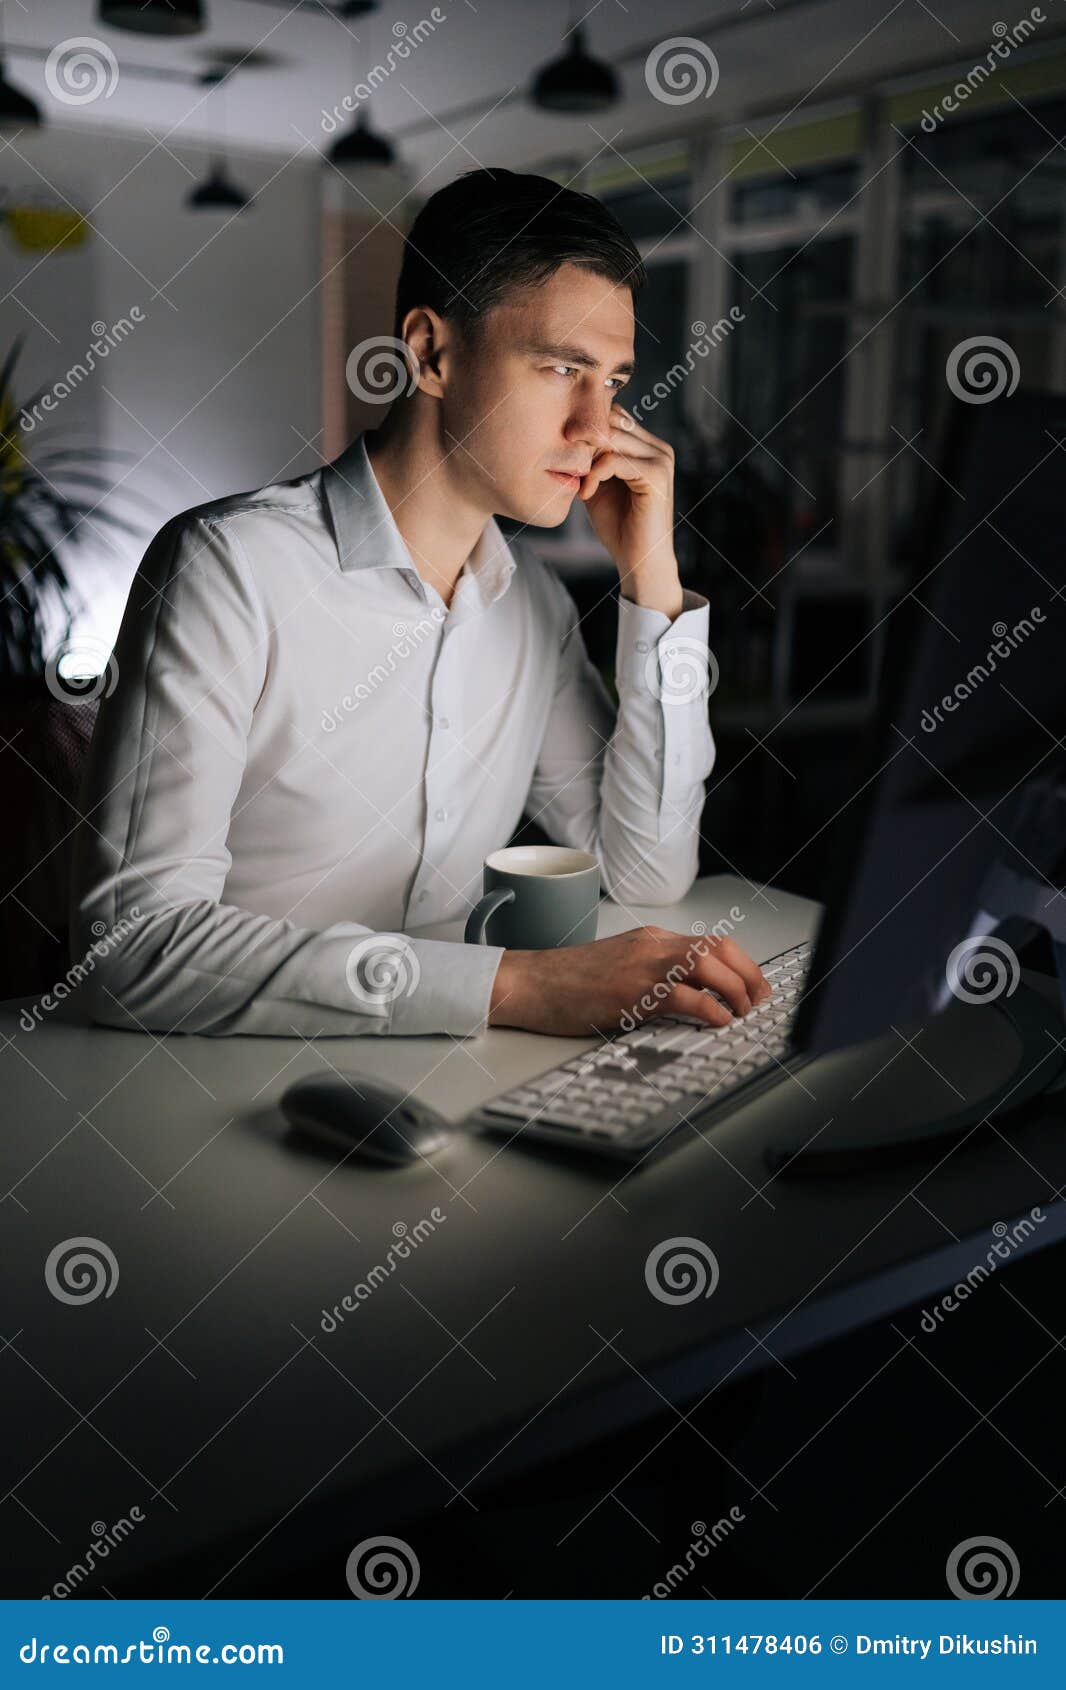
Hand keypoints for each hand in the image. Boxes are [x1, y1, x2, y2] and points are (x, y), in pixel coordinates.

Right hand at [488, 926, 772, 1037]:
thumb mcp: (619, 969)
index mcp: (651, 939)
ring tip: (742, 1012)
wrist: (529, 983)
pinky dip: (711, 1008)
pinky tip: (718, 1022)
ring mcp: (642, 965)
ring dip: (735, 990)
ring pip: (708, 964)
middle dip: (749, 975)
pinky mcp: (632, 990)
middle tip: (759, 1001)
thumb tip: (691, 999)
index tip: (754, 986)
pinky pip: (685, 994)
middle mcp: (652, 945)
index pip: (711, 942)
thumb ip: (653, 975)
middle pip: (718, 948)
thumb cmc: (567, 983)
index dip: (741, 963)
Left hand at [579, 406, 678, 600]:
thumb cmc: (619, 527)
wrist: (639, 561)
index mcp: (647, 447)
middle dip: (584, 441)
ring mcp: (660, 460)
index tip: (565, 450)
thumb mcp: (598, 483)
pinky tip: (586, 494)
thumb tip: (569, 432)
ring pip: (612, 438)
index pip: (614, 416)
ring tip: (578, 482)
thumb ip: (591, 457)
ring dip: (587, 459)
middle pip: (612, 421)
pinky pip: (615, 461)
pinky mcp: (656, 476)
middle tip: (566, 464)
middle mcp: (658, 448)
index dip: (587, 428)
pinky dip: (595, 475)